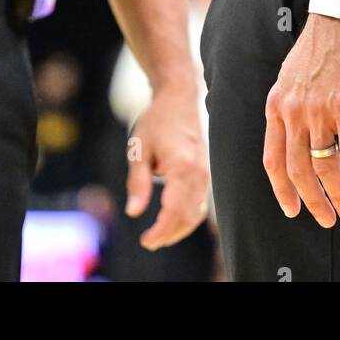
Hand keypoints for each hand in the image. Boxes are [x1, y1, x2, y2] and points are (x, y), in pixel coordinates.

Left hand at [126, 83, 209, 249]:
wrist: (180, 97)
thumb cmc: (157, 120)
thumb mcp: (139, 148)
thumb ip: (138, 182)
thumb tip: (134, 212)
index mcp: (182, 167)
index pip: (174, 211)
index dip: (161, 231)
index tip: (146, 241)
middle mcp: (198, 173)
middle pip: (188, 216)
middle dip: (169, 234)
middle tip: (149, 242)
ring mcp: (205, 173)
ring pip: (197, 213)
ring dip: (179, 229)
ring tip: (159, 236)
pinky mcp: (205, 172)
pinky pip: (200, 202)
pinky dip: (188, 217)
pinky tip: (173, 220)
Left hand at [264, 13, 339, 226]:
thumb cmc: (319, 48)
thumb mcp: (289, 79)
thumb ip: (288, 108)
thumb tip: (292, 138)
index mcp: (276, 107)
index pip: (273, 160)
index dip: (282, 191)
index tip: (292, 210)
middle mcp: (293, 113)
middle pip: (298, 171)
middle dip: (313, 202)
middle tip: (328, 219)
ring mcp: (319, 111)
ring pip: (326, 167)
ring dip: (339, 196)